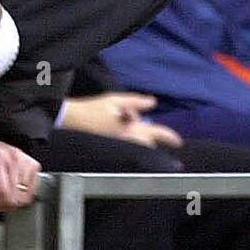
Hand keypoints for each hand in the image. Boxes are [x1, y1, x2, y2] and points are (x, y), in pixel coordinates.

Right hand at [59, 92, 183, 148]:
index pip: (156, 133)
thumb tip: (152, 103)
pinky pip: (127, 147)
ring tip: (136, 131)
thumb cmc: (91, 110)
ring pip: (138, 146)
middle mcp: (127, 141)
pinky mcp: (110, 149)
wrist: (70, 121)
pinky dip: (130, 141)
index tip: (178, 142)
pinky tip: (121, 133)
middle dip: (154, 139)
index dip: (169, 137)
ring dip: (142, 140)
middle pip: (148, 143)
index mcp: (131, 129)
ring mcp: (118, 146)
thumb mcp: (115, 100)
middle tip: (161, 138)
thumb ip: (135, 102)